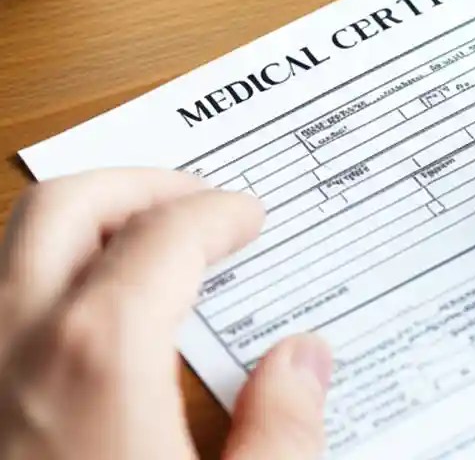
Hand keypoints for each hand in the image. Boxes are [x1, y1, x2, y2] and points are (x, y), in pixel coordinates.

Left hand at [0, 169, 331, 458]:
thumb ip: (279, 431)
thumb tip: (302, 362)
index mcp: (97, 362)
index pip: (162, 237)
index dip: (216, 214)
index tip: (246, 217)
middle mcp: (14, 351)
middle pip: (61, 209)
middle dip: (135, 187)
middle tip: (192, 203)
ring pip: (13, 251)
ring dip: (81, 229)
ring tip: (145, 250)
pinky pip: (1, 307)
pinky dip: (48, 282)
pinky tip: (95, 325)